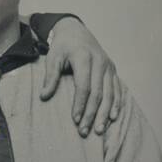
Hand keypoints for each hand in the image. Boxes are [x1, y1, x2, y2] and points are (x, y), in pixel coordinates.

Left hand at [40, 17, 122, 136]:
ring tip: (99, 130)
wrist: (75, 30)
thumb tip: (44, 96)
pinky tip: (113, 118)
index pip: (84, 86)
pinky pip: (117, 89)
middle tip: (84, 131)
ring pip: (110, 94)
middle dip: (91, 114)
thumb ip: (50, 76)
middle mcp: (100, 62)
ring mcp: (108, 66)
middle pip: (98, 93)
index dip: (80, 104)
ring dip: (105, 114)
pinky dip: (116, 104)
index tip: (75, 120)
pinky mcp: (112, 70)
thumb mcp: (52, 57)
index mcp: (84, 58)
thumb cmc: (62, 46)